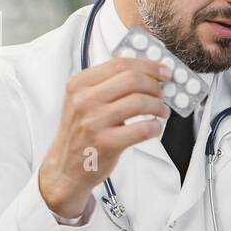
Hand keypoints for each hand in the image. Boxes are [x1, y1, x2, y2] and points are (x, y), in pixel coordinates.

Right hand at [38, 57, 170, 217]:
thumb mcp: (83, 101)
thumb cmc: (81, 132)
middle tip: (163, 94)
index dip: (148, 65)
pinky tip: (154, 128)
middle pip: (132, 79)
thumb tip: (147, 72)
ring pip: (140, 102)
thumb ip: (108, 84)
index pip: (120, 63)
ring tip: (161, 112)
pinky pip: (143, 128)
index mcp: (79, 84)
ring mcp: (94, 122)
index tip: (164, 71)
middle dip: (155, 85)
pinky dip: (155, 126)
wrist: (65, 167)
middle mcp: (84, 100)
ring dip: (159, 106)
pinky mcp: (107, 143)